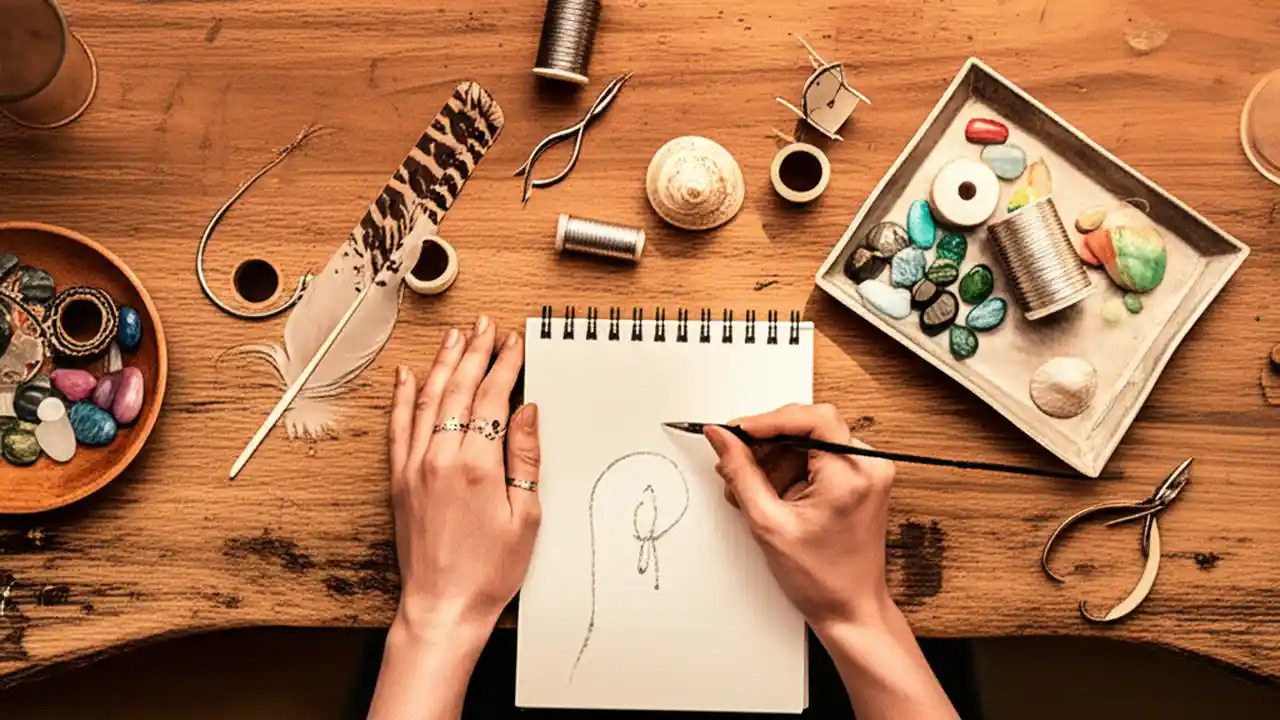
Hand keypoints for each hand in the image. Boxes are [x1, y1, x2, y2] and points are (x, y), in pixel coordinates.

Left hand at [386, 315, 540, 637]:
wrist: (443, 606)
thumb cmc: (488, 571)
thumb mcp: (526, 515)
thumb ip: (526, 456)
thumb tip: (528, 412)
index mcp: (477, 465)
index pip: (492, 398)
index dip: (505, 365)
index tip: (513, 344)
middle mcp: (440, 458)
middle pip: (459, 390)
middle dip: (475, 352)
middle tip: (485, 327)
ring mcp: (415, 466)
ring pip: (427, 399)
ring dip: (442, 364)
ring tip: (454, 337)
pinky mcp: (399, 480)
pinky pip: (398, 426)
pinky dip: (402, 397)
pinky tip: (407, 375)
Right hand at [704, 403, 894, 631]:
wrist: (850, 609)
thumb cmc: (822, 579)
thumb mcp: (768, 523)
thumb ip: (741, 473)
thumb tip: (721, 438)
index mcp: (852, 474)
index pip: (810, 419)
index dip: (767, 420)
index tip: (736, 431)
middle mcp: (868, 466)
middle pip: (808, 426)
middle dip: (767, 442)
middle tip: (735, 459)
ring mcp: (867, 471)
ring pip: (809, 441)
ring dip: (775, 459)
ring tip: (751, 489)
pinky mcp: (860, 479)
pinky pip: (819, 457)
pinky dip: (790, 469)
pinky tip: (771, 493)